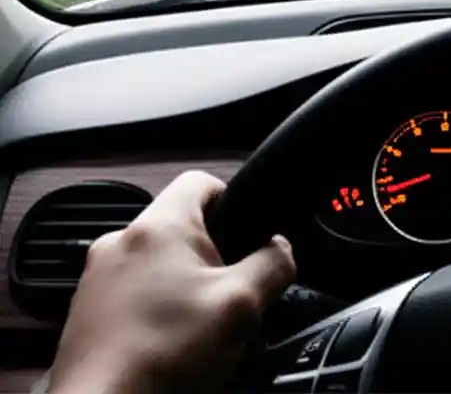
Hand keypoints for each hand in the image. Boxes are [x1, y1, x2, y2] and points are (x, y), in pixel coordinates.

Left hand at [47, 171, 296, 393]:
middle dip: (216, 258)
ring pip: (160, 265)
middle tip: (234, 296)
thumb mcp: (241, 304)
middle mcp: (119, 242)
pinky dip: (159, 310)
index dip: (234, 198)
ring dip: (187, 288)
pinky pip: (136, 294)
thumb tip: (282, 247)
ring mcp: (97, 277)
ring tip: (205, 329)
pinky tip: (173, 345)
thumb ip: (273, 265)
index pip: (201, 180)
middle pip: (183, 229)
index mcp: (158, 226)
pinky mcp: (88, 311)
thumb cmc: (168, 351)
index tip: (251, 235)